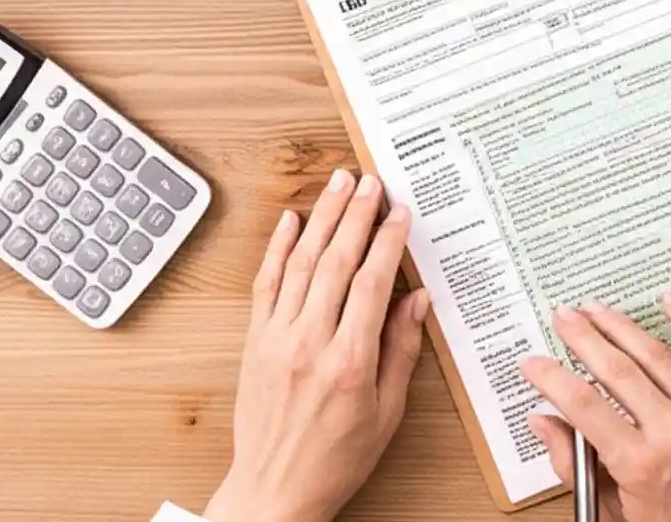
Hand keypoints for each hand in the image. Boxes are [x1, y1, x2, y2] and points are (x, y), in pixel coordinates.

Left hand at [204, 170, 430, 521]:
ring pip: (300, 263)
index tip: (400, 213)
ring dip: (322, 218)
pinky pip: (264, 283)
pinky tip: (291, 220)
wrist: (275, 489)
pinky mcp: (254, 342)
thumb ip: (400, 350)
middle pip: (335, 261)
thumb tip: (416, 300)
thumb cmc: (336, 458)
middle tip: (371, 181)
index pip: (371, 283)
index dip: (388, 241)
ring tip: (338, 184)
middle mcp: (308, 343)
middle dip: (356, 214)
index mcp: (349, 362)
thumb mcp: (386, 411)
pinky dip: (276, 248)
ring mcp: (276, 339)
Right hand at [520, 295, 670, 521]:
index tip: (532, 362)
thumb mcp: (616, 512)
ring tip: (597, 308)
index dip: (551, 378)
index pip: (583, 406)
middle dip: (583, 337)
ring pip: (657, 356)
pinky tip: (670, 303)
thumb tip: (544, 424)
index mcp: (641, 466)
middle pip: (617, 371)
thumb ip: (575, 466)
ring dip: (622, 326)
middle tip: (562, 317)